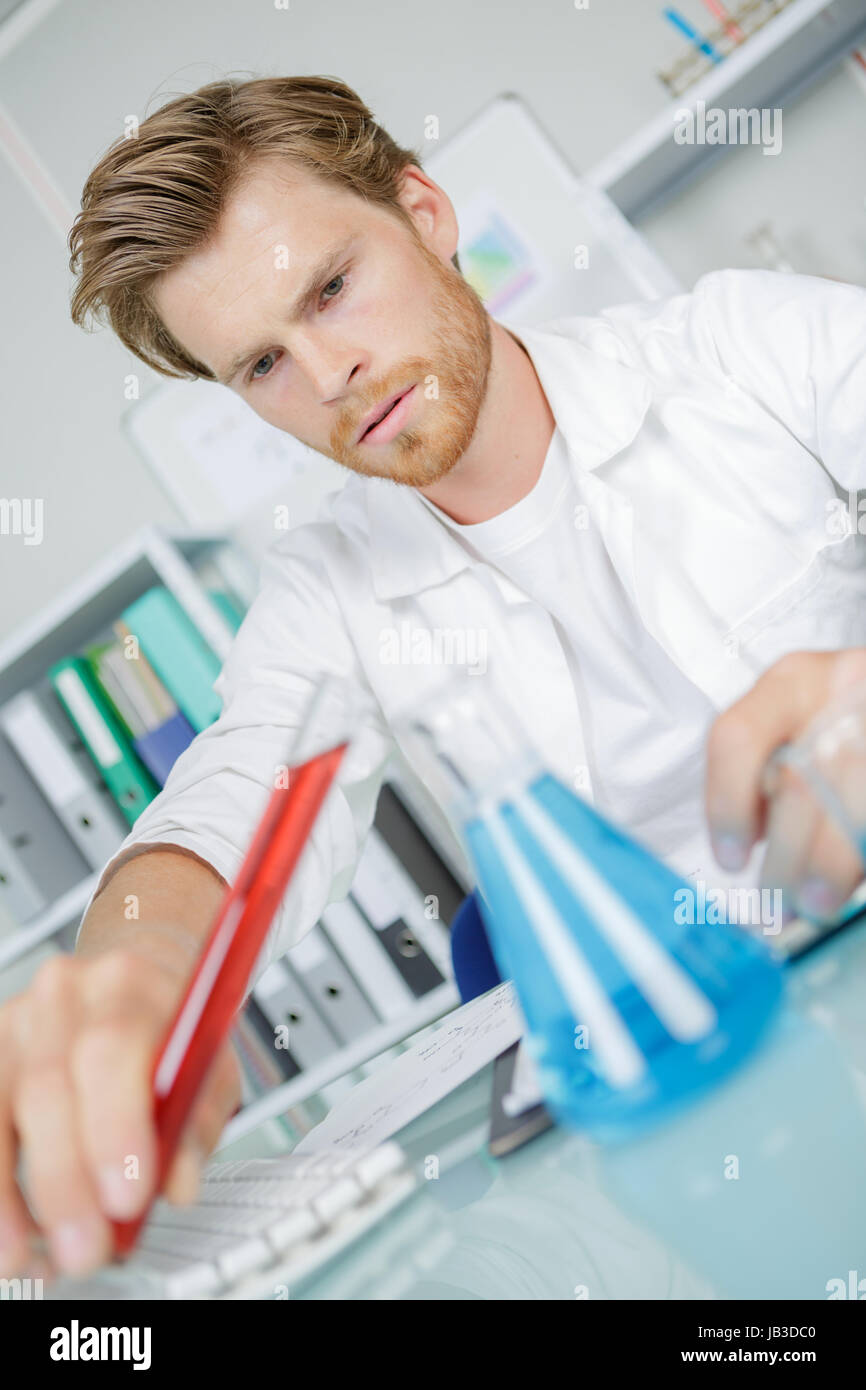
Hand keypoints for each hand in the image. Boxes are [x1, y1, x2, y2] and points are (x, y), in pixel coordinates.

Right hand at [0, 943, 240, 1279]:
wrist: (134, 976)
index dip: (116, 1128)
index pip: (114, 1049)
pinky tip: (10, 1231)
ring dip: (9, 1196)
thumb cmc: (172, 1027)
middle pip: (49, 1087)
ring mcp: (17, 1022)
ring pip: (0, 1110)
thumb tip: (177, 1184)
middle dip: (65, 1182)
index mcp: (129, 985)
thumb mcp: (207, 1064)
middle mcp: (65, 994)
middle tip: (86, 1249)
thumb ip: (195, 1122)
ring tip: (27, 1256)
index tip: (126, 1199)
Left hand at [705, 649, 865, 921]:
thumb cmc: (834, 727)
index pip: (738, 736)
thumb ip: (766, 777)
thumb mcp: (796, 729)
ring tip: (815, 904)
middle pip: (799, 785)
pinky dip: (859, 852)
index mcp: (792, 683)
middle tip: (776, 903)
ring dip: (828, 867)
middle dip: (785, 859)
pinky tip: (851, 877)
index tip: (729, 858)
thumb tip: (748, 848)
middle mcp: (841, 689)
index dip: (726, 805)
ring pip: (849, 805)